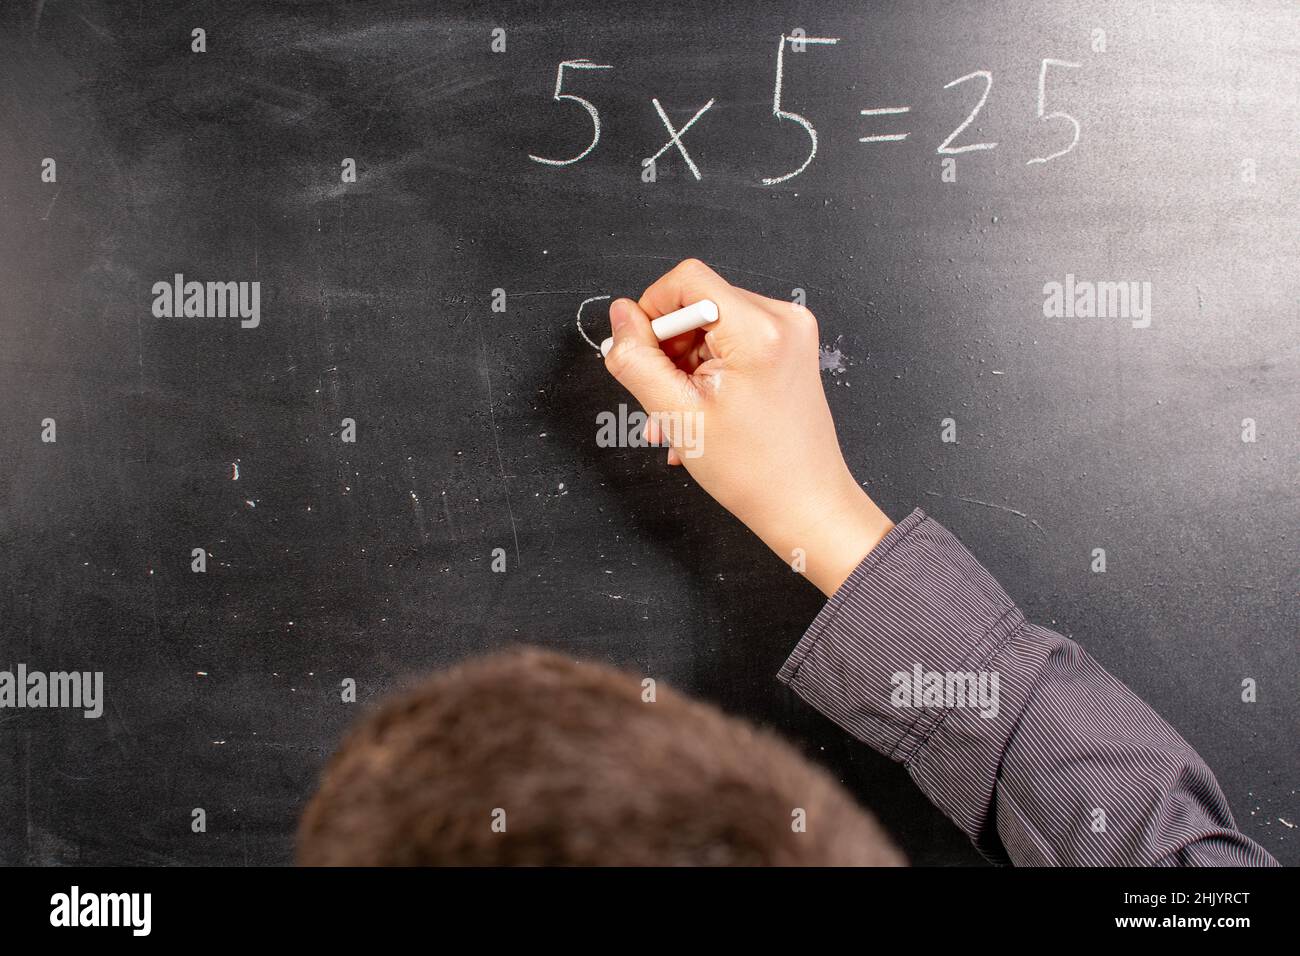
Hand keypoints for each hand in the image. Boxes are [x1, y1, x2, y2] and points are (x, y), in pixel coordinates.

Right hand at [602, 259, 892, 595]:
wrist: (805, 505)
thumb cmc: (754, 472)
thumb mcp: (677, 414)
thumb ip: (637, 359)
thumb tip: (620, 317)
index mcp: (759, 330)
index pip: (686, 281)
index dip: (652, 313)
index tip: (644, 354)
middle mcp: (783, 320)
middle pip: (698, 303)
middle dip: (669, 350)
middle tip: (663, 397)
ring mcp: (790, 334)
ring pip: (711, 327)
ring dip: (685, 368)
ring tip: (680, 417)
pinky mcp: (789, 349)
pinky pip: (732, 343)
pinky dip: (708, 372)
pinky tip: (701, 413)